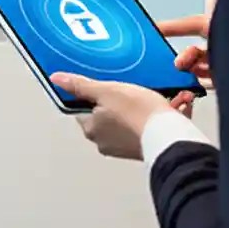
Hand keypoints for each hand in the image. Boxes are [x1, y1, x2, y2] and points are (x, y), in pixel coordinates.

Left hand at [51, 72, 195, 160]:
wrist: (171, 135)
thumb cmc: (139, 114)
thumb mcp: (106, 90)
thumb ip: (81, 85)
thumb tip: (58, 79)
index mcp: (91, 128)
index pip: (84, 107)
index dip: (97, 94)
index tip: (109, 88)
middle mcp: (104, 141)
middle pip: (107, 113)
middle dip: (122, 101)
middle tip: (134, 92)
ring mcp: (124, 147)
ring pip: (130, 120)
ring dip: (142, 108)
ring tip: (155, 98)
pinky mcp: (144, 148)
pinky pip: (148, 128)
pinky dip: (156, 118)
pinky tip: (168, 108)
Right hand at [157, 0, 216, 88]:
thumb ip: (217, 9)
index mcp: (221, 28)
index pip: (191, 25)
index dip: (172, 27)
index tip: (155, 29)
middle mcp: (224, 46)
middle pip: (195, 50)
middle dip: (183, 56)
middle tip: (177, 63)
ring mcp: (228, 65)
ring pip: (200, 67)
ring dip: (191, 70)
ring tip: (189, 74)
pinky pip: (210, 82)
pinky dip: (201, 82)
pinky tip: (199, 83)